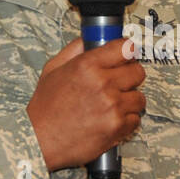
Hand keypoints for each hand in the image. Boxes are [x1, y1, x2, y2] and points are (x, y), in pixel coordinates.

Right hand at [27, 38, 146, 170]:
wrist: (40, 140)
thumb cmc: (45, 108)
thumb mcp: (53, 69)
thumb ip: (74, 50)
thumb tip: (90, 38)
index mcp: (87, 65)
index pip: (125, 48)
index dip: (127, 52)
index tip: (126, 57)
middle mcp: (103, 83)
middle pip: (138, 72)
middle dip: (130, 77)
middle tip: (119, 83)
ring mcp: (112, 106)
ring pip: (139, 97)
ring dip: (129, 101)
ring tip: (113, 105)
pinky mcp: (117, 127)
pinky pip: (135, 119)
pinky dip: (126, 121)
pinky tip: (111, 120)